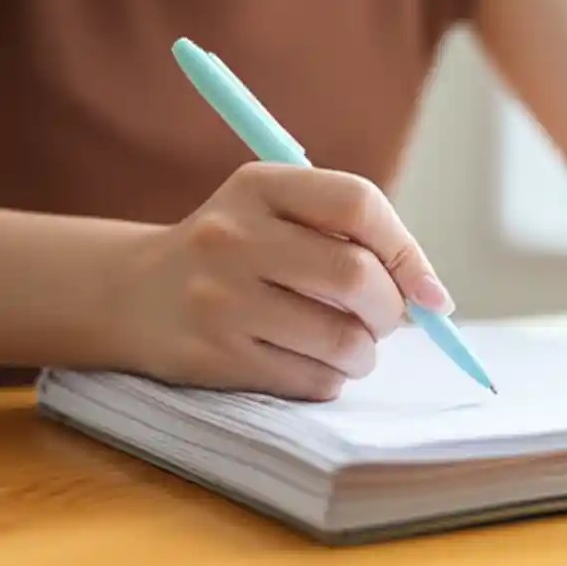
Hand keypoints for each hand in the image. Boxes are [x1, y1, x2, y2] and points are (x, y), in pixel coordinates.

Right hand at [114, 163, 452, 399]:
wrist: (134, 294)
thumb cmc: (240, 254)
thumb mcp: (279, 214)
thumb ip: (352, 237)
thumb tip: (432, 298)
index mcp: (261, 186)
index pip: (359, 204)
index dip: (408, 251)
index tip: (432, 293)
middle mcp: (234, 236)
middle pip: (356, 276)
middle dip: (391, 310)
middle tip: (387, 322)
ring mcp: (219, 299)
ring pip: (340, 338)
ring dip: (365, 352)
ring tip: (354, 348)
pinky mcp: (212, 357)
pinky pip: (311, 379)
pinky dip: (332, 379)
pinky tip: (316, 365)